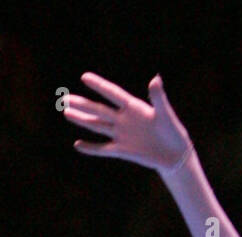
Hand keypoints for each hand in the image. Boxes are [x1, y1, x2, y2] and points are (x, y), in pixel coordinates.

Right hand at [63, 72, 191, 172]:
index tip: (85, 77)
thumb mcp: (166, 114)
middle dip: (83, 104)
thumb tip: (155, 79)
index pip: (113, 94)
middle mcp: (124, 119)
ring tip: (67, 113)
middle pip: (100, 110)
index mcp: (134, 107)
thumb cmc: (173, 131)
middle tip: (65, 98)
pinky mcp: (123, 151)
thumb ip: (159, 98)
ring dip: (82, 120)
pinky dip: (92, 148)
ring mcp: (122, 135)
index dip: (100, 86)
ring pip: (98, 126)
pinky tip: (78, 145)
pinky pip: (104, 149)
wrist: (175, 154)